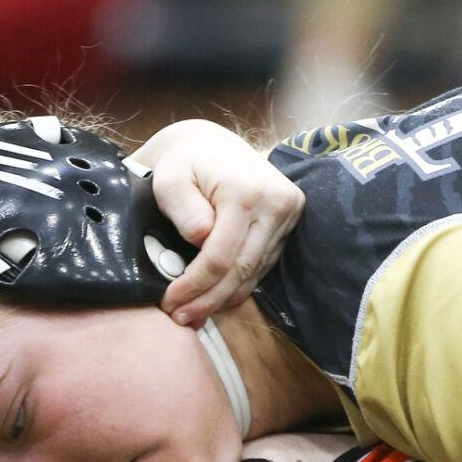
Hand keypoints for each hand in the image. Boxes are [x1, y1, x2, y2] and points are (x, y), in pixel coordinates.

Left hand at [133, 120, 304, 325]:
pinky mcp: (291, 222)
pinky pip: (264, 264)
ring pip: (256, 271)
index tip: (171, 303)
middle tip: (182, 318)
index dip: (196, 285)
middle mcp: (276, 203)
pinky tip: (218, 295)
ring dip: (224, 297)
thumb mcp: (169, 179)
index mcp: (247, 191)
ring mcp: (289, 214)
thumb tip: (202, 242)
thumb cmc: (185, 162)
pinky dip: (240, 284)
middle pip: (242, 269)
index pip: (221, 255)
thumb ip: (183, 209)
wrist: (213, 143)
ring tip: (195, 313)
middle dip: (210, 299)